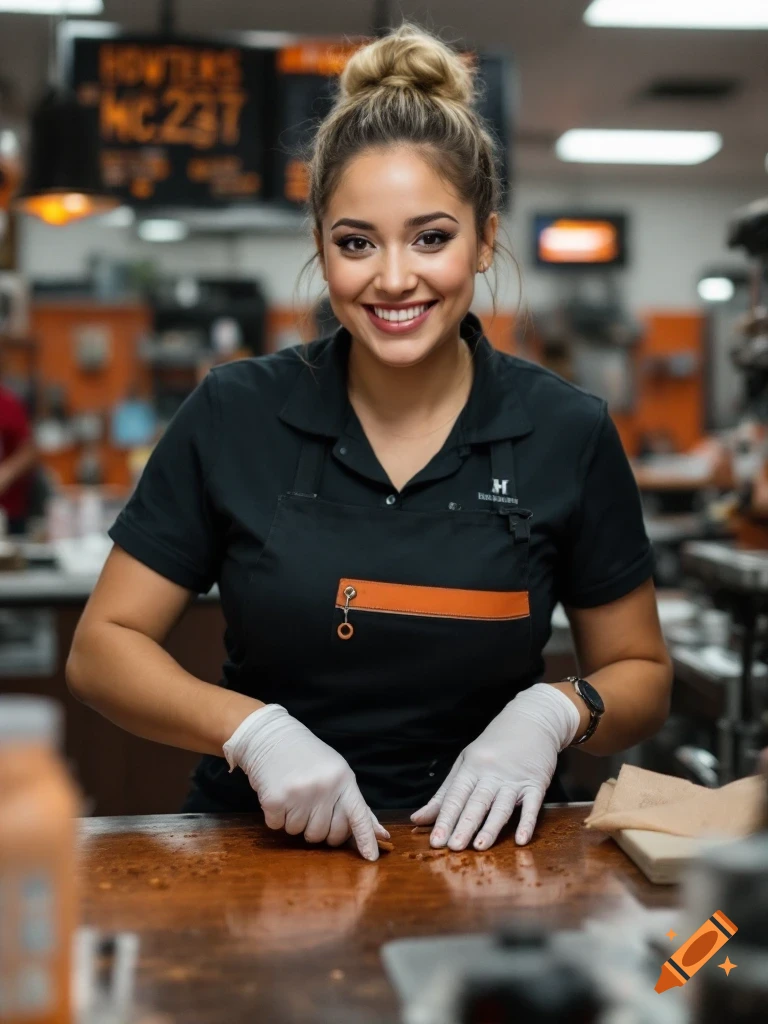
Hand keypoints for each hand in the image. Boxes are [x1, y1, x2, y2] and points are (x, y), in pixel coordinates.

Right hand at [223, 704, 388, 860]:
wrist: (272, 737)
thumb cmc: (308, 758)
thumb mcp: (337, 774)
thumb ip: (357, 806)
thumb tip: (381, 836)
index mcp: (343, 779)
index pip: (359, 815)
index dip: (366, 839)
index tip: (371, 859)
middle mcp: (324, 787)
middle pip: (327, 835)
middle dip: (319, 828)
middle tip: (311, 807)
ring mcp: (299, 794)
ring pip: (301, 834)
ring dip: (295, 822)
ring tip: (294, 796)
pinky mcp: (275, 800)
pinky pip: (278, 827)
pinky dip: (276, 817)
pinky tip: (279, 796)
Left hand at [410, 683, 580, 850]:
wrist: (531, 720)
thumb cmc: (494, 745)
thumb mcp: (466, 761)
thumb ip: (444, 794)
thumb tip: (419, 818)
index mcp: (471, 767)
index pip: (455, 796)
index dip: (445, 819)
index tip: (435, 840)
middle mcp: (491, 773)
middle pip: (476, 802)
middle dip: (464, 826)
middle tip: (453, 847)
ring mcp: (514, 779)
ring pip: (501, 806)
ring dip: (490, 827)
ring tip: (480, 847)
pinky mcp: (536, 783)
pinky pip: (532, 805)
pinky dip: (526, 822)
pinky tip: (521, 839)